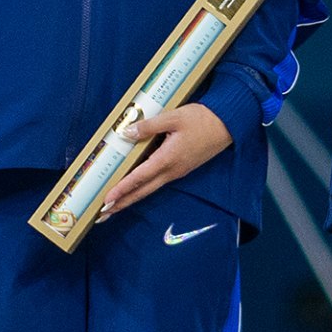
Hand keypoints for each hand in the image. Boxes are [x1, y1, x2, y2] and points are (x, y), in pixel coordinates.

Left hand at [101, 103, 232, 216]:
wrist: (228, 124)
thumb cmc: (201, 119)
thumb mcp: (173, 117)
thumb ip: (149, 126)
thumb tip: (126, 133)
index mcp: (168, 159)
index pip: (139, 178)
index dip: (121, 189)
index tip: (107, 200)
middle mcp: (172, 171)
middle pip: (143, 191)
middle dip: (122, 203)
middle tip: (103, 213)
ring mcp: (177, 172)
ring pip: (150, 188)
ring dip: (131, 198)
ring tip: (114, 205)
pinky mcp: (181, 169)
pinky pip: (158, 182)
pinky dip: (143, 188)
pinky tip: (134, 188)